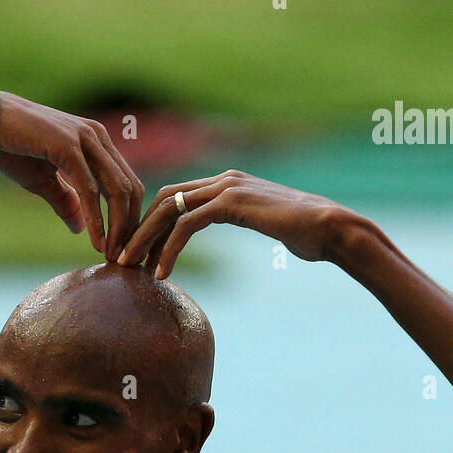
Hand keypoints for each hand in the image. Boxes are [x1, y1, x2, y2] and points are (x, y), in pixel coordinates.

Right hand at [0, 93, 144, 259]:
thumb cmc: (13, 148)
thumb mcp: (44, 181)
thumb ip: (66, 201)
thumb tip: (80, 228)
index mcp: (97, 143)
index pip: (128, 184)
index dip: (130, 219)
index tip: (122, 249)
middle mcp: (97, 137)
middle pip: (130, 189)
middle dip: (131, 228)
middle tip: (124, 259)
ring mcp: (85, 139)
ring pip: (117, 190)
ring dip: (118, 229)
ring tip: (112, 255)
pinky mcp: (68, 146)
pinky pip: (90, 190)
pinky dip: (97, 220)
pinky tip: (96, 242)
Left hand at [117, 171, 355, 278]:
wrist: (332, 229)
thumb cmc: (308, 235)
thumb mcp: (268, 227)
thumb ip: (247, 223)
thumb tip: (247, 231)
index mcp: (227, 183)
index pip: (175, 197)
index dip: (150, 224)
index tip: (136, 252)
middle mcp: (223, 179)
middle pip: (163, 199)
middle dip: (137, 229)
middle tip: (120, 259)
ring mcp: (227, 188)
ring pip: (168, 209)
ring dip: (143, 239)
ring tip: (129, 268)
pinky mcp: (232, 204)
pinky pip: (187, 225)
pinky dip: (169, 249)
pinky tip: (161, 273)